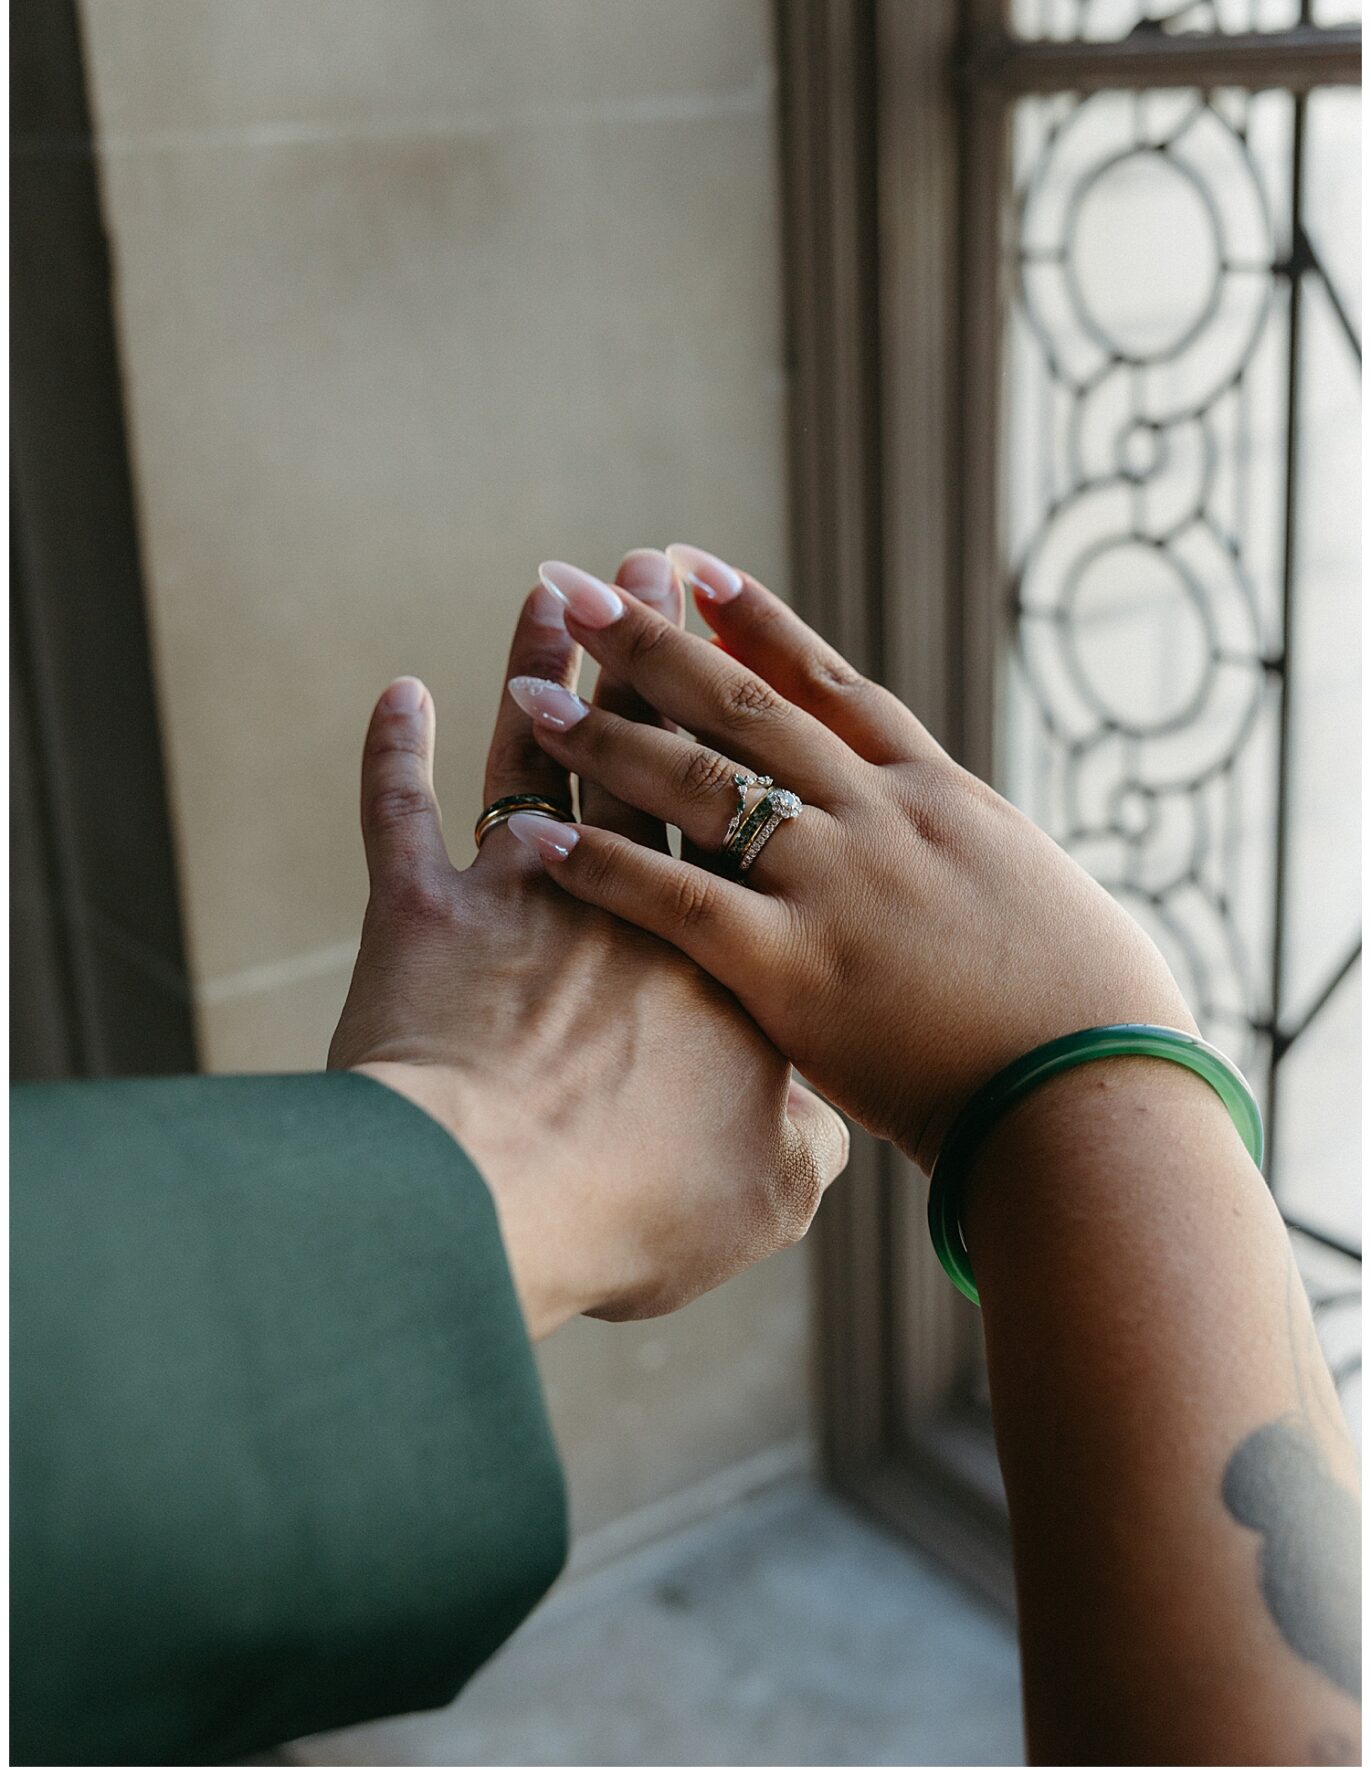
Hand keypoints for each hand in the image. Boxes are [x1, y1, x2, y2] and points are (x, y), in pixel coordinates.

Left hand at [327, 550, 848, 1337]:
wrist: (498, 1200)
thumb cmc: (644, 1205)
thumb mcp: (769, 1188)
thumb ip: (804, 1135)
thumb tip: (825, 1119)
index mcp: (727, 946)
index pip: (738, 813)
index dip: (737, 727)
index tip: (739, 655)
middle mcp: (629, 893)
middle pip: (644, 748)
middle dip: (647, 653)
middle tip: (648, 565)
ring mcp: (523, 893)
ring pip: (539, 753)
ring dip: (542, 666)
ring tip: (552, 589)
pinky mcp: (421, 914)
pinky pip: (398, 816)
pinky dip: (393, 754)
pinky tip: (397, 693)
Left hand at [503, 550, 1196, 1169]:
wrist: (1104, 1096)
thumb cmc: (1090, 1023)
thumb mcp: (1036, 913)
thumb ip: (967, 882)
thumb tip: (955, 889)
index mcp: (939, 796)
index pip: (829, 684)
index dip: (753, 620)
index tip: (690, 565)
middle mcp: (880, 818)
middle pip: (743, 707)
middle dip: (651, 639)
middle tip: (575, 585)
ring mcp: (836, 885)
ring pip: (699, 783)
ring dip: (606, 732)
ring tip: (530, 689)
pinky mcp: (795, 969)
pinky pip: (676, 900)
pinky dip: (603, 865)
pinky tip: (536, 836)